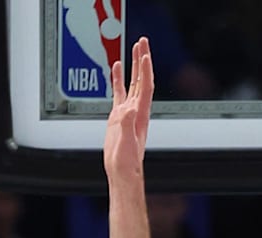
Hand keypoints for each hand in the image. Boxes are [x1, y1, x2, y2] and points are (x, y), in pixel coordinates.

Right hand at [104, 37, 153, 182]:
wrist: (122, 172)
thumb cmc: (126, 161)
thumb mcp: (127, 142)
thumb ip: (128, 125)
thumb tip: (129, 108)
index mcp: (140, 115)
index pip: (145, 86)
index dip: (145, 70)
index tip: (144, 54)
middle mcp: (136, 110)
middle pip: (142, 79)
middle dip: (142, 60)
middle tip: (142, 42)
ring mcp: (127, 112)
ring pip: (132, 83)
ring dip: (133, 65)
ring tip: (134, 48)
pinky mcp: (118, 116)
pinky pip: (119, 92)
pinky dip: (118, 79)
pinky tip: (116, 68)